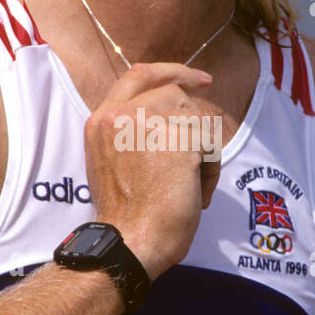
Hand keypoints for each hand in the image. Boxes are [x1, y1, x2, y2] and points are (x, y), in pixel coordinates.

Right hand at [84, 63, 221, 279]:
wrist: (130, 243)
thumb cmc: (128, 215)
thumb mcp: (114, 161)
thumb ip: (133, 131)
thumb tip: (177, 114)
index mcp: (102, 120)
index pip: (140, 74)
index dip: (174, 71)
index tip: (200, 80)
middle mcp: (120, 116)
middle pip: (177, 97)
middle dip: (194, 127)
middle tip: (195, 163)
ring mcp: (147, 125)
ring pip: (198, 121)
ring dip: (203, 154)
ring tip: (189, 186)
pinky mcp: (176, 141)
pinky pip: (212, 145)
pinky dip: (212, 172)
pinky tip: (196, 194)